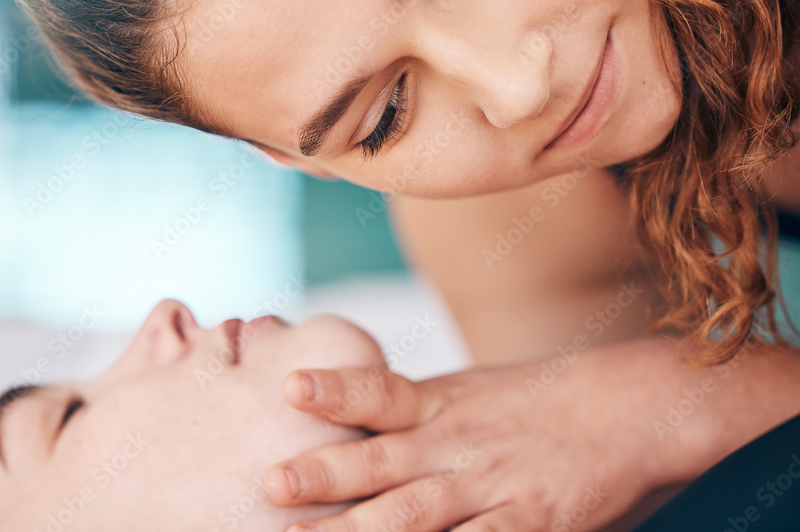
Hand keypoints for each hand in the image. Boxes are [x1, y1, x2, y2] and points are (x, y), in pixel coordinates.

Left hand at [262, 338, 731, 531]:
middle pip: (384, 459)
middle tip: (273, 482)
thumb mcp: (465, 392)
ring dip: (365, 530)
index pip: (380, 392)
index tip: (291, 386)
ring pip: (418, 515)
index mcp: (439, 405)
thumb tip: (349, 415)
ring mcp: (491, 486)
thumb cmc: (536, 399)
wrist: (629, 405)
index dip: (338, 389)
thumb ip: (409, 410)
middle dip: (327, 474)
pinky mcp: (531, 523)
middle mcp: (456, 444)